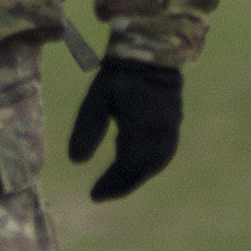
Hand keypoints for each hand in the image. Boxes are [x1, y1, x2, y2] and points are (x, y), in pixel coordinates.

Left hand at [64, 60, 184, 199]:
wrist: (152, 54)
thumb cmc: (120, 75)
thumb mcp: (97, 99)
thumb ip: (87, 128)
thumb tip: (75, 162)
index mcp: (141, 127)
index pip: (127, 165)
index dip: (111, 184)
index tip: (94, 196)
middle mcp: (160, 133)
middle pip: (143, 169)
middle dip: (122, 184)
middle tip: (101, 194)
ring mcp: (171, 129)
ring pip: (155, 164)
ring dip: (135, 175)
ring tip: (113, 181)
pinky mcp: (174, 124)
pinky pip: (162, 153)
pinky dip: (146, 163)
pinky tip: (129, 158)